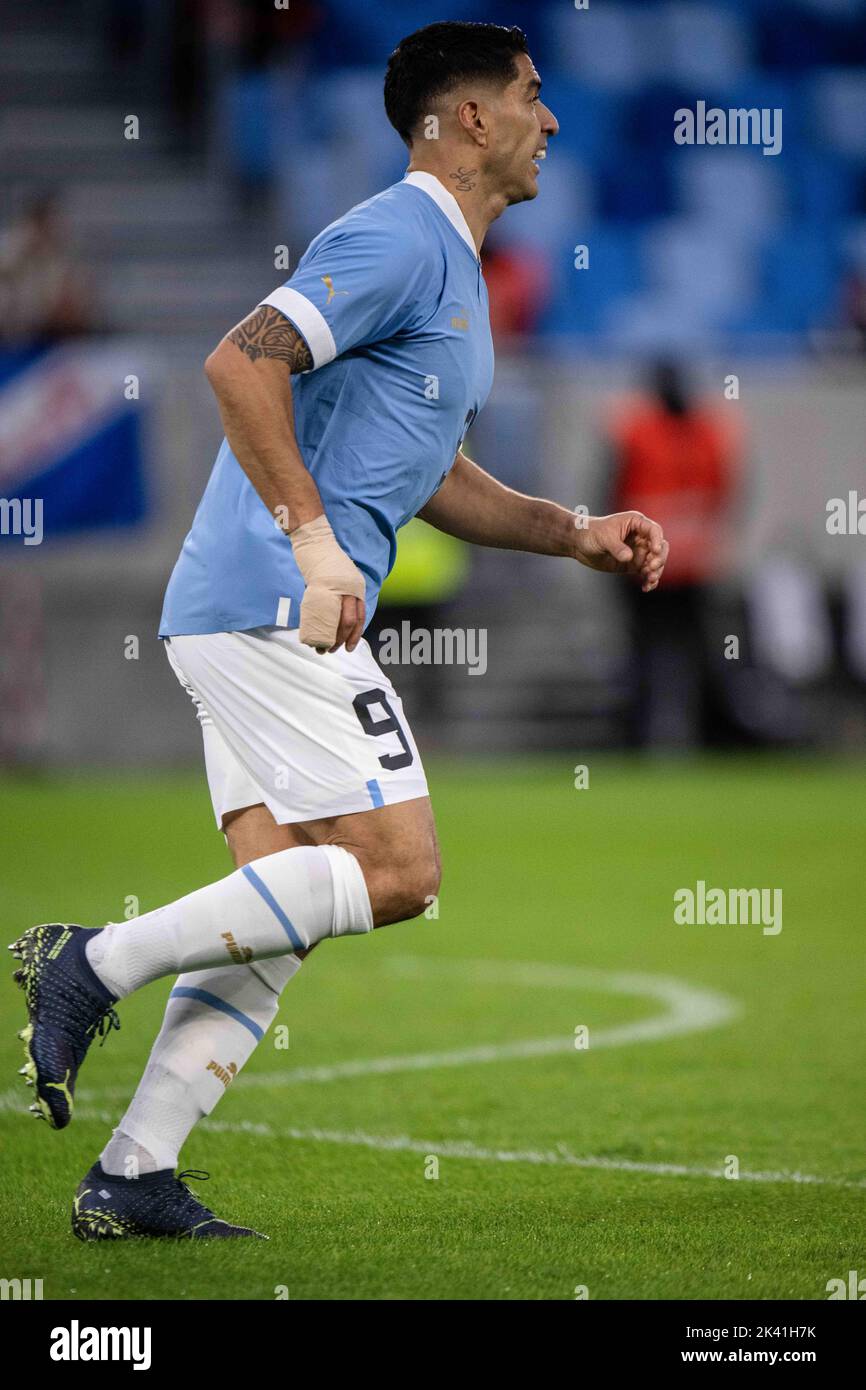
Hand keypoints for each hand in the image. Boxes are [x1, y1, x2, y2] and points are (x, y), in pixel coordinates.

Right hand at [289, 515, 366, 651]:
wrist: (316, 547)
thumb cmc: (326, 565)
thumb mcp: (341, 581)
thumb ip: (341, 597)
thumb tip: (335, 619)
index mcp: (357, 589)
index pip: (360, 617)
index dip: (355, 635)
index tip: (349, 647)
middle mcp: (352, 590)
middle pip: (351, 621)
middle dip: (342, 639)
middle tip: (332, 649)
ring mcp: (338, 589)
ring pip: (342, 619)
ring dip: (333, 637)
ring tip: (324, 647)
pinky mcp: (323, 588)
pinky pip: (326, 612)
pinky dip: (322, 626)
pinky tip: (318, 635)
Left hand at [574, 511, 668, 591]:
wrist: (579, 543)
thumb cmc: (591, 532)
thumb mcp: (604, 537)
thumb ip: (617, 547)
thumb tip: (629, 558)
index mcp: (636, 523)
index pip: (654, 531)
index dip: (657, 540)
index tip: (655, 551)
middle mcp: (641, 537)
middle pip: (660, 548)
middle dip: (659, 559)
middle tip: (652, 568)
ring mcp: (638, 552)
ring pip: (655, 562)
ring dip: (656, 572)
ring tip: (650, 581)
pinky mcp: (633, 565)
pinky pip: (646, 573)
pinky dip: (648, 580)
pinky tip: (646, 587)